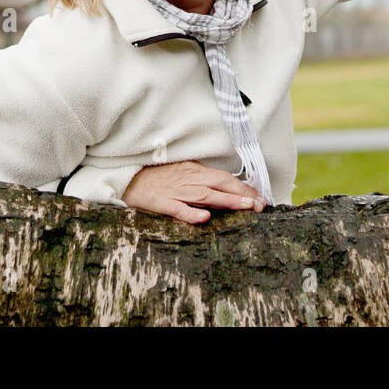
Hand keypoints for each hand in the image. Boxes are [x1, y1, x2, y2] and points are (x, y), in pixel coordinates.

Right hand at [122, 160, 267, 224]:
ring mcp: (175, 191)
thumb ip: (200, 180)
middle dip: (243, 194)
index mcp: (194, 171)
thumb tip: (223, 189)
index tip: (260, 198)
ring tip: (245, 207)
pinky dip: (191, 213)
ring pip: (205, 195)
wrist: (127, 178)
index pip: (224, 178)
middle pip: (220, 184)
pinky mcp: (161, 202)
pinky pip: (178, 208)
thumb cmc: (156, 178)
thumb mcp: (182, 174)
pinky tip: (204, 218)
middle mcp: (189, 179)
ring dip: (227, 201)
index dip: (244, 188)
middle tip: (260, 205)